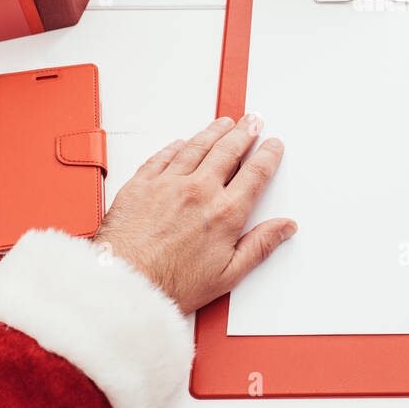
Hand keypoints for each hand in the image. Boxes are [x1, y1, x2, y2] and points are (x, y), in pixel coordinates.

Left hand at [93, 116, 295, 314]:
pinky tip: (182, 142)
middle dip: (244, 133)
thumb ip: (259, 246)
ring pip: (197, 146)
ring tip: (224, 123)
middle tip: (252, 122)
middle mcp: (198, 191)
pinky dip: (177, 145)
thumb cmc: (171, 285)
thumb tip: (284, 228)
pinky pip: (163, 155)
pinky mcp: (141, 184)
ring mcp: (168, 184)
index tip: (273, 145)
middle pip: (228, 150)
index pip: (255, 173)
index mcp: (224, 213)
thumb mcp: (228, 275)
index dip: (268, 155)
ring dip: (214, 131)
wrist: (124, 284)